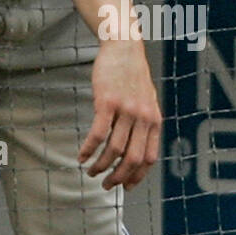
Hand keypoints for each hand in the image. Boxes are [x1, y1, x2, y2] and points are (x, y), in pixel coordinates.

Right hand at [79, 39, 161, 190]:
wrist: (124, 48)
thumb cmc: (132, 75)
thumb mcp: (147, 100)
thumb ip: (144, 122)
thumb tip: (136, 147)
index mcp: (154, 120)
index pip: (149, 158)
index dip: (137, 176)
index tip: (126, 187)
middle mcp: (143, 118)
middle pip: (132, 159)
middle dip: (118, 178)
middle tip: (106, 185)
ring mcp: (126, 111)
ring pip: (114, 150)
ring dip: (101, 166)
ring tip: (91, 171)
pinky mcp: (107, 103)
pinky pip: (97, 135)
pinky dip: (88, 149)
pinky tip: (81, 156)